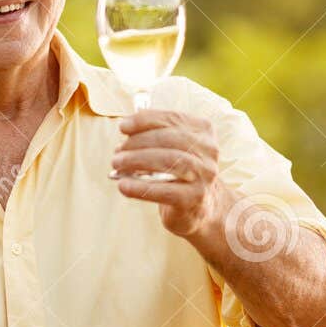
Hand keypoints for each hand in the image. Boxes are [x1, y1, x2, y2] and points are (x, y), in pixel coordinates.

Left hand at [110, 110, 229, 239]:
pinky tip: (123, 186)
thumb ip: (151, 137)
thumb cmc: (178, 173)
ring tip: (117, 164)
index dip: (145, 120)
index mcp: (203, 130)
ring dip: (138, 160)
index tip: (122, 126)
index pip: (172, 118)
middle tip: (117, 152)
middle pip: (170, 139)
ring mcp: (204, 174)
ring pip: (170, 160)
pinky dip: (140, 187)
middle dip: (138, 142)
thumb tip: (124, 135)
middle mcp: (208, 150)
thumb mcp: (169, 149)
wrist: (199, 208)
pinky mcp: (196, 197)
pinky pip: (165, 190)